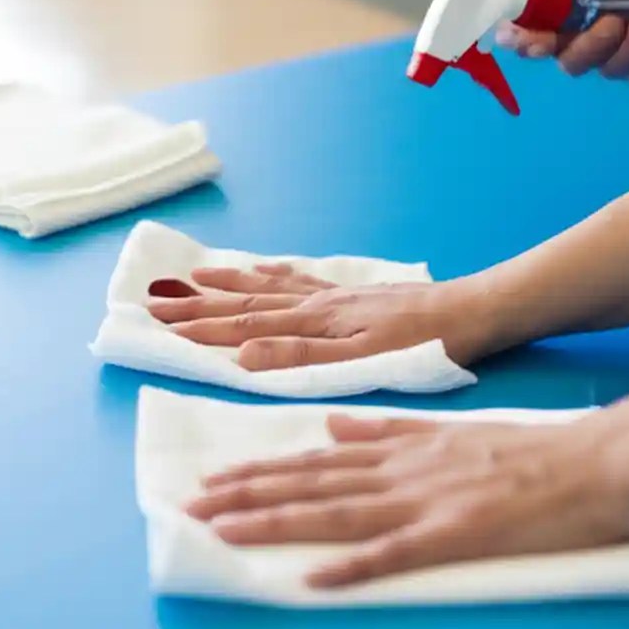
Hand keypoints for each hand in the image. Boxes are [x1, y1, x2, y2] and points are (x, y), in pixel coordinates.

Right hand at [146, 265, 499, 370]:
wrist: (475, 313)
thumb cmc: (424, 346)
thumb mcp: (363, 361)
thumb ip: (301, 359)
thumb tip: (240, 356)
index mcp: (313, 324)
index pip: (241, 327)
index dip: (197, 328)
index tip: (156, 325)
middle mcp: (316, 304)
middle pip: (244, 304)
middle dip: (197, 306)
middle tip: (154, 302)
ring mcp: (334, 296)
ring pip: (266, 288)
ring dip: (226, 284)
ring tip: (191, 276)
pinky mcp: (354, 294)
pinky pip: (299, 279)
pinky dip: (271, 273)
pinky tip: (259, 268)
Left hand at [187, 414, 628, 587]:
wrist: (595, 462)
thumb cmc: (525, 452)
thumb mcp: (445, 432)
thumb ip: (384, 430)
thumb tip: (329, 423)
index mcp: (398, 450)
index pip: (314, 462)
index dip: (261, 473)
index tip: (214, 481)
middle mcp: (400, 471)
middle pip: (310, 486)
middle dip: (247, 496)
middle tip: (190, 506)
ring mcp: (426, 502)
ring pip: (336, 513)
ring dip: (275, 523)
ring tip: (224, 531)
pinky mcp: (457, 535)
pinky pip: (395, 555)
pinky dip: (352, 567)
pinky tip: (312, 580)